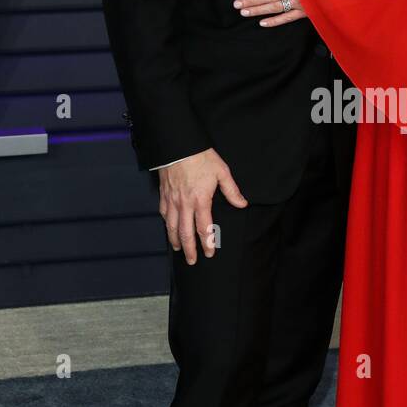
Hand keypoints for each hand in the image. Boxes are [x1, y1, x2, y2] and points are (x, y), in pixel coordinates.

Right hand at [158, 147, 246, 263]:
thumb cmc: (201, 157)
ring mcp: (172, 200)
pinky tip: (169, 229)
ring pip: (172, 226)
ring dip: (175, 240)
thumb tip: (243, 204)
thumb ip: (232, 191)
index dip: (207, 243)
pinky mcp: (164, 194)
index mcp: (200, 200)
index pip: (204, 228)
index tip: (209, 253)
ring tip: (178, 250)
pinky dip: (167, 225)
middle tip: (192, 261)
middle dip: (189, 249)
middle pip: (185, 233)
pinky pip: (164, 214)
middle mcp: (184, 204)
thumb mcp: (222, 172)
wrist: (178, 145)